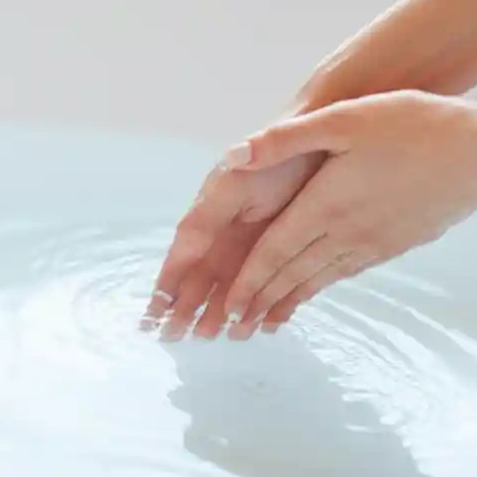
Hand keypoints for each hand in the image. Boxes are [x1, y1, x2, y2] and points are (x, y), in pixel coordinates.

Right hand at [143, 151, 324, 339]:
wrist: (324, 137)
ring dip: (226, 312)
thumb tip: (184, 232)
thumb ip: (212, 208)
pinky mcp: (291, 249)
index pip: (185, 257)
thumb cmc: (279, 155)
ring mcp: (260, 242)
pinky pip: (275, 283)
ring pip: (237, 285)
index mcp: (212, 214)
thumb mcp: (240, 181)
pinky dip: (270, 306)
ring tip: (219, 338)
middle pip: (206, 277)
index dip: (169, 285)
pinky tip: (267, 326)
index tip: (152, 315)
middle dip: (190, 308)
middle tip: (175, 338)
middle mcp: (231, 232)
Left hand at [220, 91, 476, 335]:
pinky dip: (322, 287)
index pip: (274, 252)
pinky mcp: (396, 243)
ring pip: (319, 278)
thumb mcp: (346, 118)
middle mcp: (346, 231)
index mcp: (325, 203)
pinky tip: (315, 289)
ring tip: (265, 322)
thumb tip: (235, 155)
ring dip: (287, 301)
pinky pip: (347, 272)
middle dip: (258, 301)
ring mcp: (373, 242)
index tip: (225, 306)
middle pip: (291, 273)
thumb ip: (287, 138)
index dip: (245, 281)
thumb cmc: (414, 126)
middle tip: (232, 328)